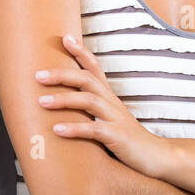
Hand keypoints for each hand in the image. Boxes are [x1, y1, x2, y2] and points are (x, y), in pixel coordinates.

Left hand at [35, 33, 169, 176]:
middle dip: (61, 74)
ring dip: (63, 100)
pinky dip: (74, 128)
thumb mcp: (109, 120)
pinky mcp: (117, 137)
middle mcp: (111, 103)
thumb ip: (91, 111)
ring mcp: (115, 118)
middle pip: (86, 79)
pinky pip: (94, 130)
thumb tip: (64, 105)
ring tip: (40, 101)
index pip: (95, 68)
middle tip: (37, 75)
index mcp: (109, 97)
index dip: (81, 52)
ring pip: (88, 101)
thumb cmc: (127, 140)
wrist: (157, 157)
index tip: (65, 37)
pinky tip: (56, 129)